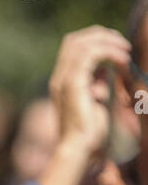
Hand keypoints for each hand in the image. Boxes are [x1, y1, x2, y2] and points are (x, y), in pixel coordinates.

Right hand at [48, 25, 131, 156]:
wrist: (79, 149)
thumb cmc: (89, 131)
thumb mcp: (95, 100)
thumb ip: (96, 82)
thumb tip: (105, 68)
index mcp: (62, 81)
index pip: (72, 46)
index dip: (95, 40)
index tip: (116, 47)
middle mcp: (59, 77)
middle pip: (75, 40)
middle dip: (101, 36)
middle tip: (123, 45)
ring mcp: (64, 79)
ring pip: (83, 43)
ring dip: (109, 42)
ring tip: (126, 52)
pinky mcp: (73, 84)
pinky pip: (92, 54)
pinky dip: (110, 52)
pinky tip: (123, 61)